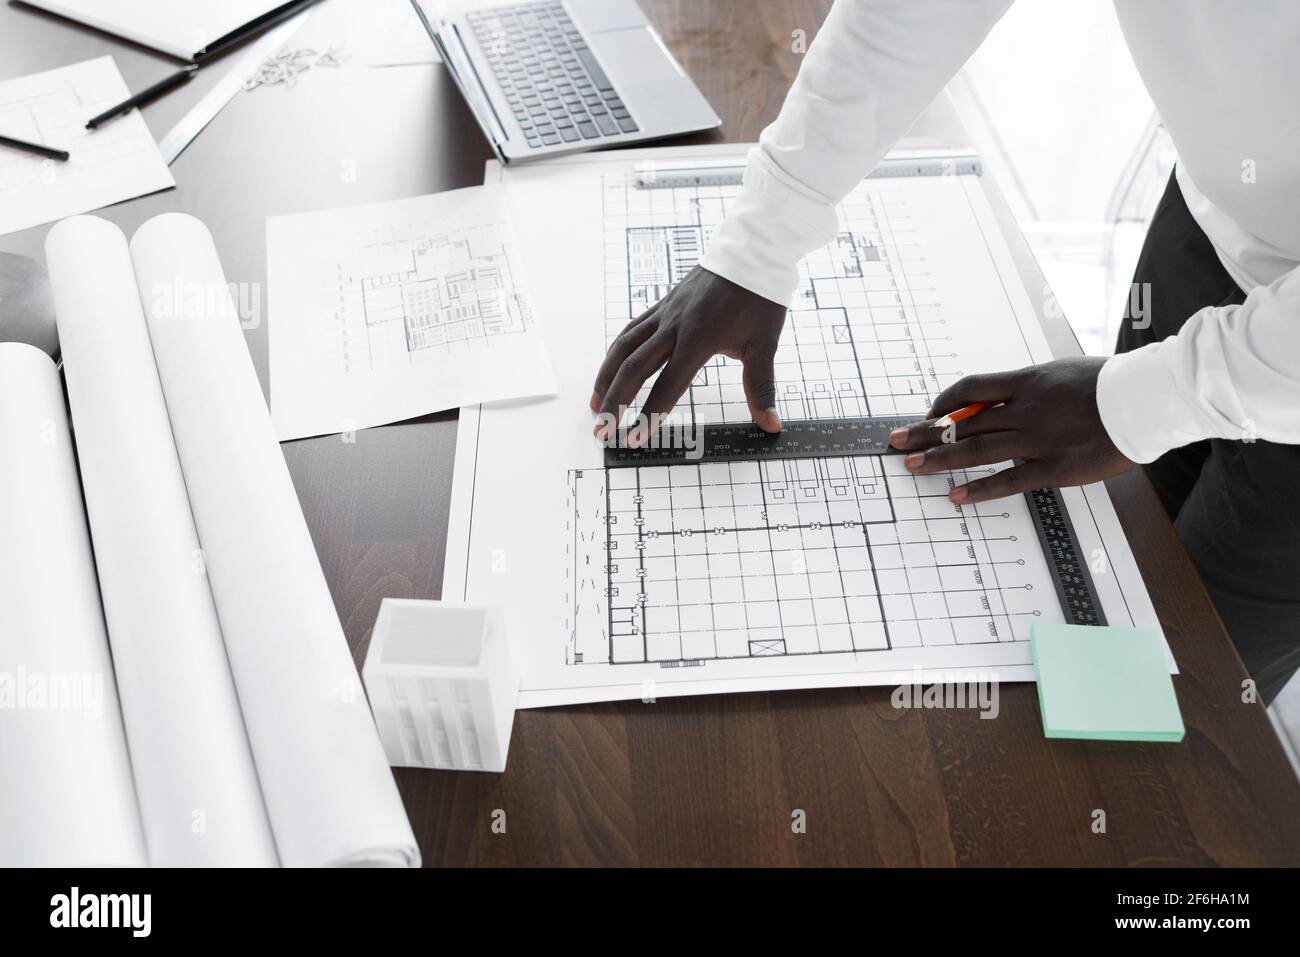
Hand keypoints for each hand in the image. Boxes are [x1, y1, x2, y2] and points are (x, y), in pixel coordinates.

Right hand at [590, 266, 787, 444]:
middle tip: (602, 430)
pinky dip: (616, 352)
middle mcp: (674, 326)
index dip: (650, 415)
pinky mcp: (663, 304)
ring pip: (624, 347)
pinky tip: (611, 368)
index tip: (635, 440)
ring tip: (596, 405)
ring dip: (606, 378)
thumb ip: (761, 386)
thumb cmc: (759, 297)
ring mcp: (665, 313)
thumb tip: (771, 423)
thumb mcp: (765, 344)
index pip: (668, 385)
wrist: (752, 251)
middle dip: (615, 403)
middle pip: (634, 369)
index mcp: (699, 338)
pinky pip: (631, 330)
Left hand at [888, 356, 1135, 503]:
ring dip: (939, 458)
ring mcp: (1035, 439)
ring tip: (911, 466)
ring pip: (975, 449)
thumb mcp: (1065, 372)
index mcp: (1026, 381)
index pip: (970, 388)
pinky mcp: (1052, 467)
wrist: (1147, 397)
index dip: (944, 401)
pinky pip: (1007, 480)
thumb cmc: (1114, 382)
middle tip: (894, 442)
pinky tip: (954, 496)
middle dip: (925, 433)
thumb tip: (1014, 396)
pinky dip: (977, 489)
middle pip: (962, 421)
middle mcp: (1023, 409)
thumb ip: (1036, 388)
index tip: (928, 413)